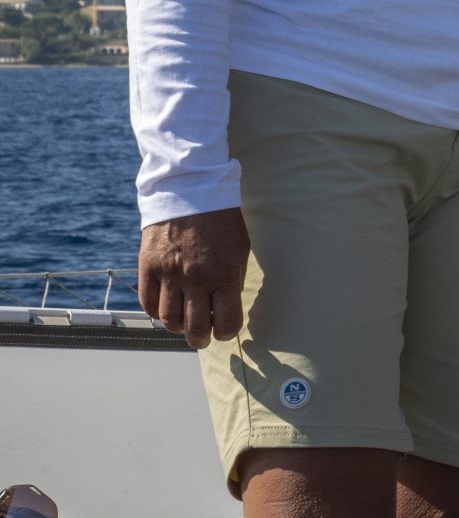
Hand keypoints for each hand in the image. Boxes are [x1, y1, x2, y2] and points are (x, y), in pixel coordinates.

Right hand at [138, 207, 250, 349]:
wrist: (189, 190)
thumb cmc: (221, 220)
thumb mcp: (239, 248)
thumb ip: (232, 279)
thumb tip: (225, 307)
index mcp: (224, 274)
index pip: (227, 322)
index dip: (227, 332)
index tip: (225, 330)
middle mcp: (195, 278)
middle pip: (194, 328)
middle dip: (201, 339)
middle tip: (202, 337)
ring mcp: (169, 274)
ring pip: (168, 320)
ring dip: (177, 327)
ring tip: (184, 322)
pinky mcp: (148, 267)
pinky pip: (148, 304)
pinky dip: (156, 312)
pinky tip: (166, 306)